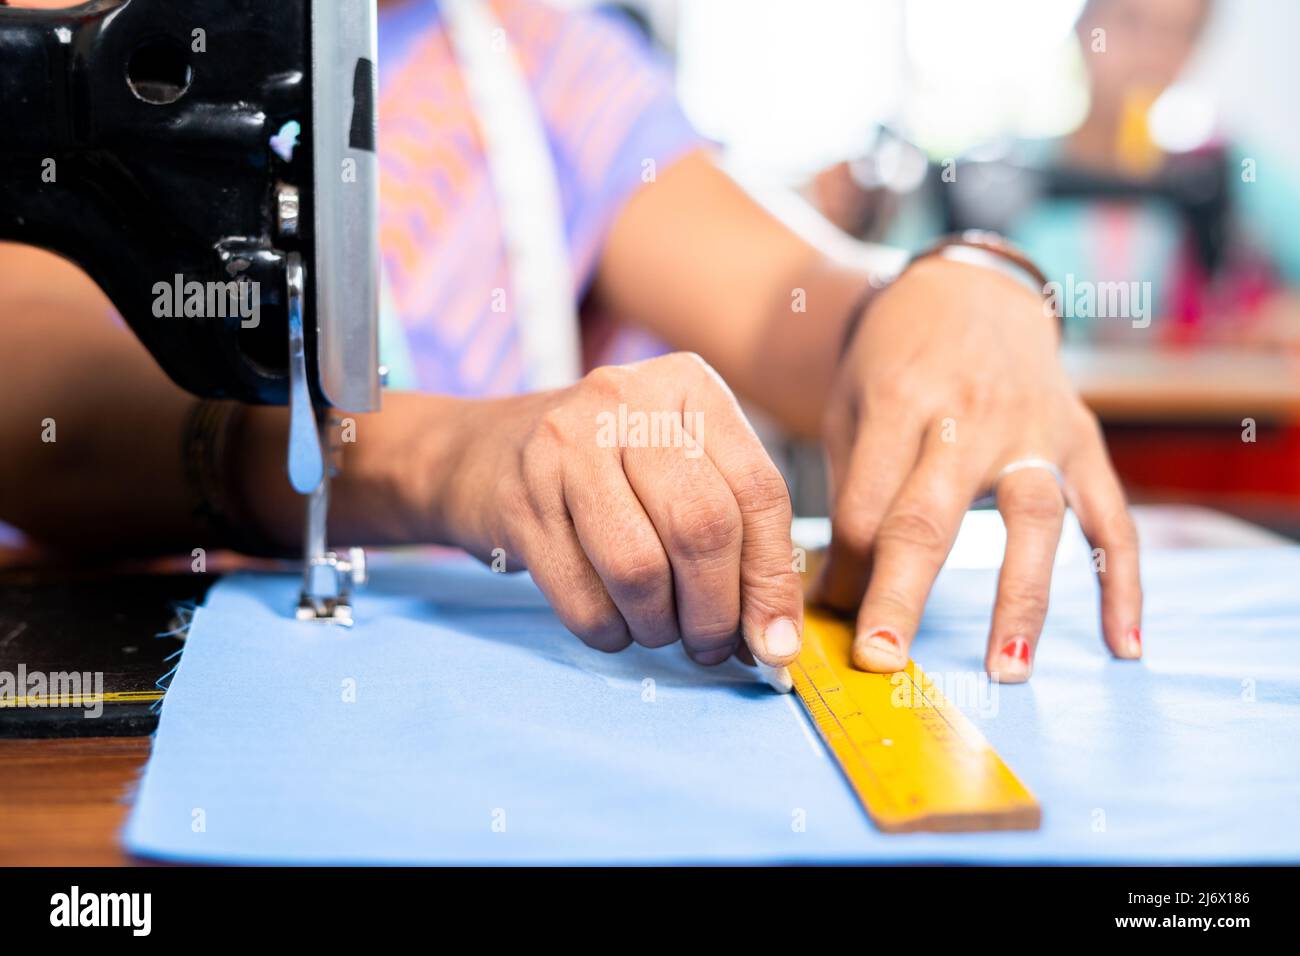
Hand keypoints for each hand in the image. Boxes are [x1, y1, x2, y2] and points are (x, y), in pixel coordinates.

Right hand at [433, 353, 803, 666]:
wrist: (479, 454)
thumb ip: (739, 534)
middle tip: (712, 647)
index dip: (772, 580)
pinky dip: (609, 632)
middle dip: (717, 612)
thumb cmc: (608, 470)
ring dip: (660, 627)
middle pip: (702, 528)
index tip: (775, 642)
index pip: (758, 491)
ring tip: (659, 630)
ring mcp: (566, 445)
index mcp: (689, 384)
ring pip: (641, 569)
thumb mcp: (682, 468)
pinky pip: (583, 599)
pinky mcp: (520, 499)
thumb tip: (776, 640)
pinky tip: (613, 622)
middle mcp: (628, 400)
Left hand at [816, 257, 1142, 681]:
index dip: (843, 571)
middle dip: (902, 590)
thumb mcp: (852, 408)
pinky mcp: (1084, 438)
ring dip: (1019, 598)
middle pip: (933, 513)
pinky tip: (1122, 644)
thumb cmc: (894, 365)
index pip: (865, 505)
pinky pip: (1110, 516)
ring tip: (1007, 670)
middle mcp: (971, 414)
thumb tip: (831, 594)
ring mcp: (1036, 426)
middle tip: (881, 659)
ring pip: (1033, 516)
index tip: (829, 622)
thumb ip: (850, 490)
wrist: (969, 292)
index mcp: (898, 402)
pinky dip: (1121, 582)